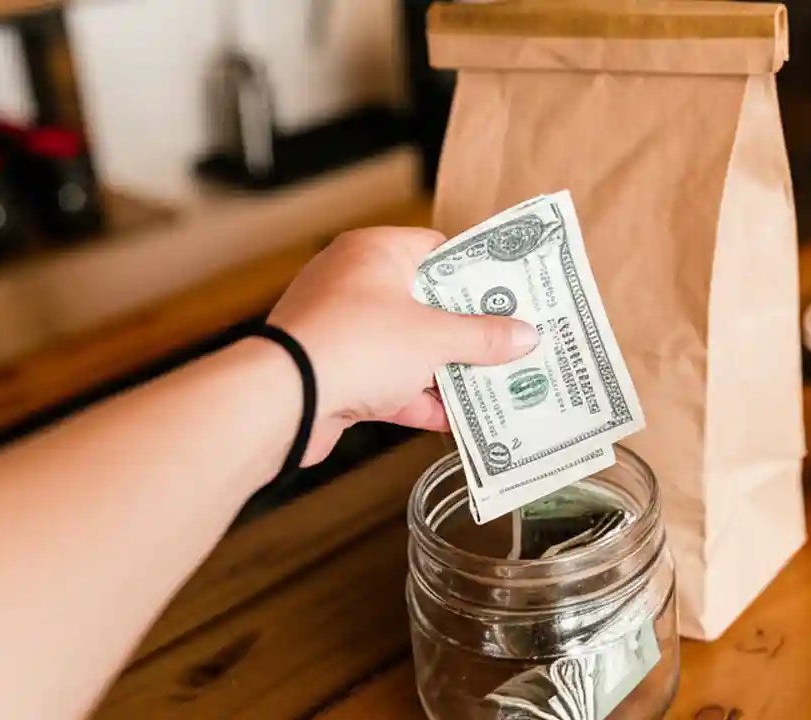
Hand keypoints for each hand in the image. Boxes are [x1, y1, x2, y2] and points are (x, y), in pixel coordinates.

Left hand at [267, 227, 538, 463]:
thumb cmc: (355, 344)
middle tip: (512, 346)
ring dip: (447, 371)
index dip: (479, 275)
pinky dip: (417, 399)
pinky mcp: (334, 372)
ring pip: (408, 346)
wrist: (284, 398)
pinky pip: (386, 381)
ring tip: (494, 387)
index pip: (439, 251)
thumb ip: (482, 337)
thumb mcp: (434, 338)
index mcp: (376, 252)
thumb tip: (525, 335)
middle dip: (468, 332)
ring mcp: (342, 329)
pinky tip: (454, 420)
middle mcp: (355, 283)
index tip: (514, 296)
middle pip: (427, 303)